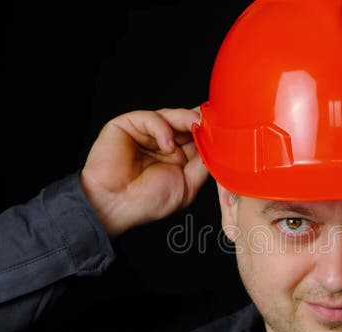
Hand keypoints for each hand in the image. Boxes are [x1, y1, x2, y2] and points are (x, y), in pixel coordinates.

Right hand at [80, 107, 207, 236]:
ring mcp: (145, 132)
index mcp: (178, 155)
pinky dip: (162, 128)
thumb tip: (219, 147)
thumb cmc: (146, 201)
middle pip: (186, 122)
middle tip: (213, 122)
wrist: (114, 206)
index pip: (198, 136)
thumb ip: (202, 165)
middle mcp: (163, 141)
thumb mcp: (187, 185)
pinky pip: (150, 117)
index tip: (226, 130)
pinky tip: (167, 145)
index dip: (210, 132)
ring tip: (195, 127)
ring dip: (186, 120)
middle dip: (201, 121)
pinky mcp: (127, 125)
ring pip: (171, 115)